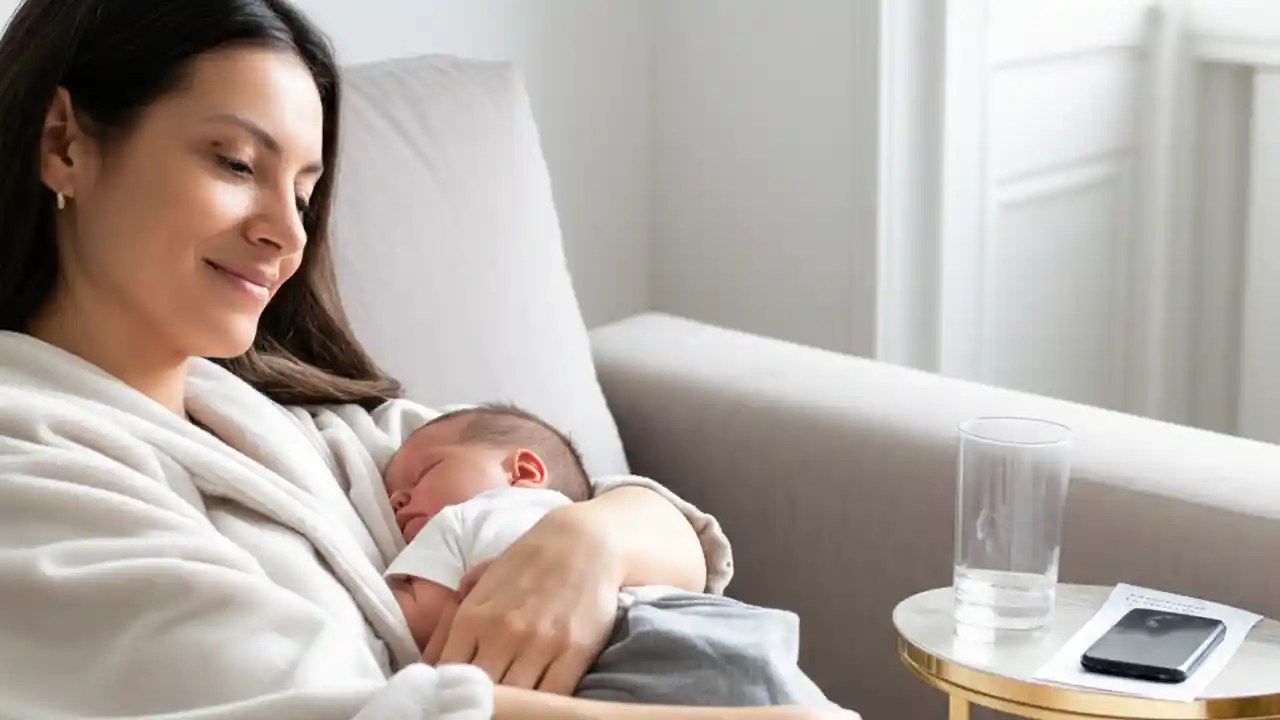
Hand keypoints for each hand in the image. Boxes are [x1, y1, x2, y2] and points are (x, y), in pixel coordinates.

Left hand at [435, 504, 621, 693]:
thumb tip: (427, 660)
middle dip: (476, 704)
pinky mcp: (575, 652)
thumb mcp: (483, 583)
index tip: (453, 698)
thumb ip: (453, 618)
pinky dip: (542, 707)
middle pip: (478, 693)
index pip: (446, 675)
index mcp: (472, 617)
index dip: (447, 693)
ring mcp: (540, 645)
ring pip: (514, 701)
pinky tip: (537, 704)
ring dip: (510, 706)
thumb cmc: (529, 561)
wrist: (583, 540)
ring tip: (509, 707)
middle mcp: (502, 633)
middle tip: (479, 705)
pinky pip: (552, 697)